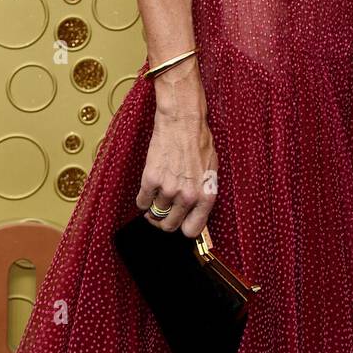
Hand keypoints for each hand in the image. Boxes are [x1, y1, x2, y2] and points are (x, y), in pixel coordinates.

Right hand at [137, 58, 218, 237]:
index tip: (180, 222)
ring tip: (158, 193)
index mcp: (206, 195)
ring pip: (154, 214)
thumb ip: (204, 193)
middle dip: (166, 219)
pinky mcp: (150, 180)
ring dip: (154, 207)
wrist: (183, 121)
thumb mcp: (211, 170)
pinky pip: (142, 202)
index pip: (192, 230)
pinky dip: (143, 198)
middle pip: (170, 226)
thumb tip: (197, 213)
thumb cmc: (199, 141)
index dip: (184, 227)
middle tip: (164, 208)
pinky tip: (149, 186)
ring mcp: (168, 190)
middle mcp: (187, 196)